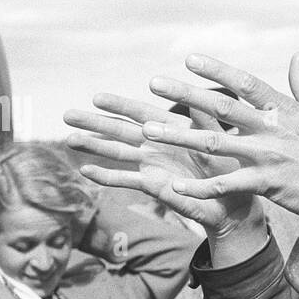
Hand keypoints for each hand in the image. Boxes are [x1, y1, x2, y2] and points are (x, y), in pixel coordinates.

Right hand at [63, 77, 256, 233]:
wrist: (232, 201)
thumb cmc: (229, 166)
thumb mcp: (218, 140)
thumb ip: (205, 121)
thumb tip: (197, 98)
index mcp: (171, 128)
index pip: (139, 112)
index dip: (118, 106)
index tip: (96, 97)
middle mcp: (156, 144)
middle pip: (120, 131)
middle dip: (94, 123)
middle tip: (66, 114)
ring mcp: (152, 165)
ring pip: (117, 153)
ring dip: (93, 147)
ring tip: (69, 139)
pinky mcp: (153, 186)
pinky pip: (126, 181)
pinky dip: (106, 177)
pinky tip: (86, 171)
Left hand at [127, 53, 298, 226]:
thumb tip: (297, 55)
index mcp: (285, 109)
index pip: (245, 83)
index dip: (217, 70)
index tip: (189, 58)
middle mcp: (272, 128)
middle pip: (221, 107)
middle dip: (184, 94)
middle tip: (153, 83)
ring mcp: (267, 156)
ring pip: (213, 144)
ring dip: (179, 136)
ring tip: (148, 130)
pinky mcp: (265, 184)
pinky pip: (225, 184)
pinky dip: (199, 185)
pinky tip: (173, 184)